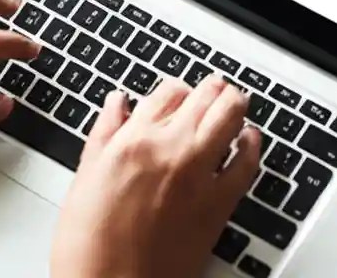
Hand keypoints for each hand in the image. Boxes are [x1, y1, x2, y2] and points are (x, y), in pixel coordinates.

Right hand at [51, 76, 261, 277]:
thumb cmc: (89, 247)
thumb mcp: (84, 179)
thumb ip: (103, 134)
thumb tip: (116, 103)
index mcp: (132, 141)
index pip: (167, 91)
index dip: (176, 89)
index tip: (178, 94)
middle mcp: (170, 150)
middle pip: (205, 96)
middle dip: (211, 89)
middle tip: (214, 90)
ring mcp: (199, 175)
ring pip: (230, 116)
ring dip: (233, 105)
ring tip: (233, 104)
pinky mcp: (220, 204)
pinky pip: (247, 162)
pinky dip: (251, 144)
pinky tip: (248, 139)